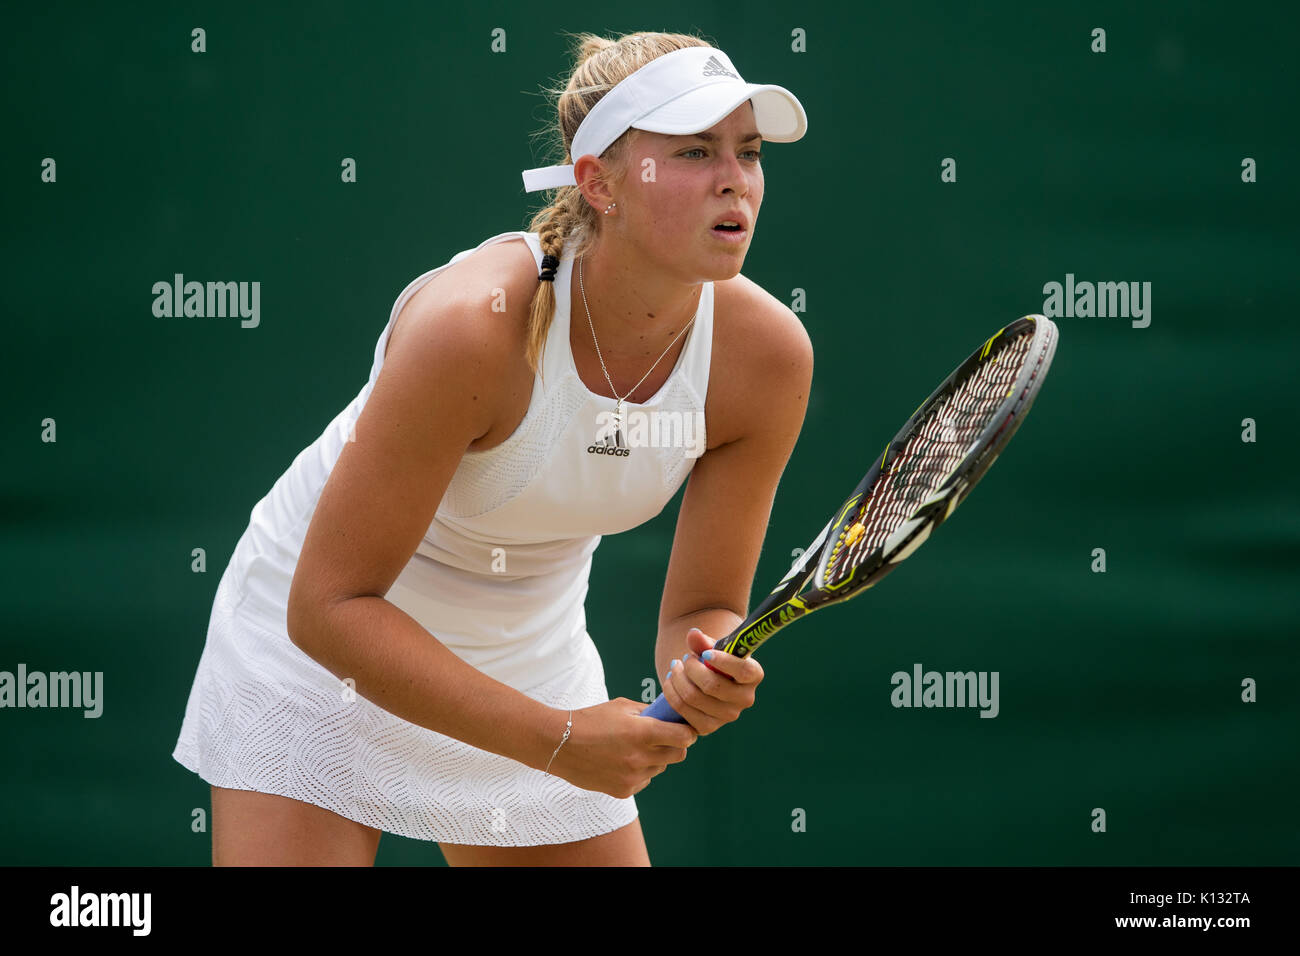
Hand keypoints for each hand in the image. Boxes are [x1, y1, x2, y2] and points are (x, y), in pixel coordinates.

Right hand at [547, 698, 697, 798]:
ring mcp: (632, 776)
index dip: (686, 731)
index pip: (684, 737)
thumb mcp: (621, 707)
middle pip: (678, 755)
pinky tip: (620, 761)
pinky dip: (639, 772)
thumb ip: (648, 712)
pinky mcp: (624, 790)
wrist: (559, 745)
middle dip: (675, 744)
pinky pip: (644, 780)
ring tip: (634, 748)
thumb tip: (670, 715)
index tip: (682, 728)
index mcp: (642, 733)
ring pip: (660, 768)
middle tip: (663, 737)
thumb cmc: (591, 720)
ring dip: (655, 759)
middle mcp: (640, 757)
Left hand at [661, 627, 764, 733]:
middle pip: (712, 685)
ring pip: (694, 697)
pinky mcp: (708, 727)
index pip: (743, 671)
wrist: (708, 680)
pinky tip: (670, 681)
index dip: (723, 662)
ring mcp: (728, 716)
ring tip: (675, 667)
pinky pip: (683, 710)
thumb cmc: (714, 659)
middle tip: (684, 658)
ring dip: (678, 678)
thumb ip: (703, 641)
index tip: (705, 654)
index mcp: (754, 675)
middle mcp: (745, 699)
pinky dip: (672, 693)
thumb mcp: (712, 647)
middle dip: (691, 668)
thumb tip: (693, 634)